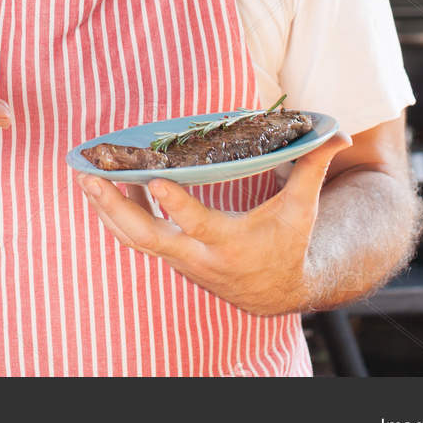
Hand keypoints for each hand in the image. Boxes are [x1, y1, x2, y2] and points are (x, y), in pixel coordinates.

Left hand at [75, 135, 350, 315]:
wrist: (276, 290)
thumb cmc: (289, 241)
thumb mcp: (303, 208)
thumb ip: (313, 167)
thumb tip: (339, 132)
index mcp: (230, 243)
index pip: (197, 225)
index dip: (176, 206)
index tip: (154, 181)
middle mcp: (198, 257)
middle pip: (147, 238)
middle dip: (115, 208)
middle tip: (89, 178)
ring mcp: (180, 260)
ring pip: (133, 238)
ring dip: (105, 209)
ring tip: (83, 176)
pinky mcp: (171, 257)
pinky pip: (136, 236)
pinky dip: (117, 212)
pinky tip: (105, 183)